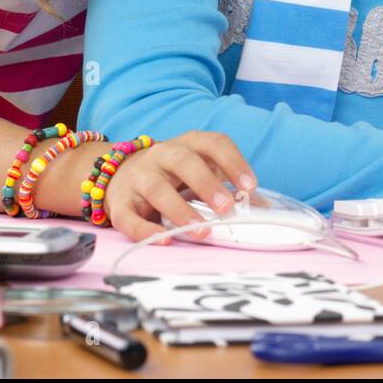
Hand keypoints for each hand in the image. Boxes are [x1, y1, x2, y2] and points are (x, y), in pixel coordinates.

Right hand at [102, 131, 257, 242]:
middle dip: (207, 183)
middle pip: (183, 161)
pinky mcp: (120, 203)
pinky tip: (165, 240)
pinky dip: (146, 230)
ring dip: (180, 209)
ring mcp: (138, 177)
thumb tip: (262, 208)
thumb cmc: (172, 177)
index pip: (213, 143)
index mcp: (186, 145)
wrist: (120, 175)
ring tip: (202, 230)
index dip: (233, 161)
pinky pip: (129, 217)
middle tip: (227, 208)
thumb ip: (226, 186)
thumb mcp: (199, 173)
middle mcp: (161, 156)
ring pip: (156, 188)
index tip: (250, 185)